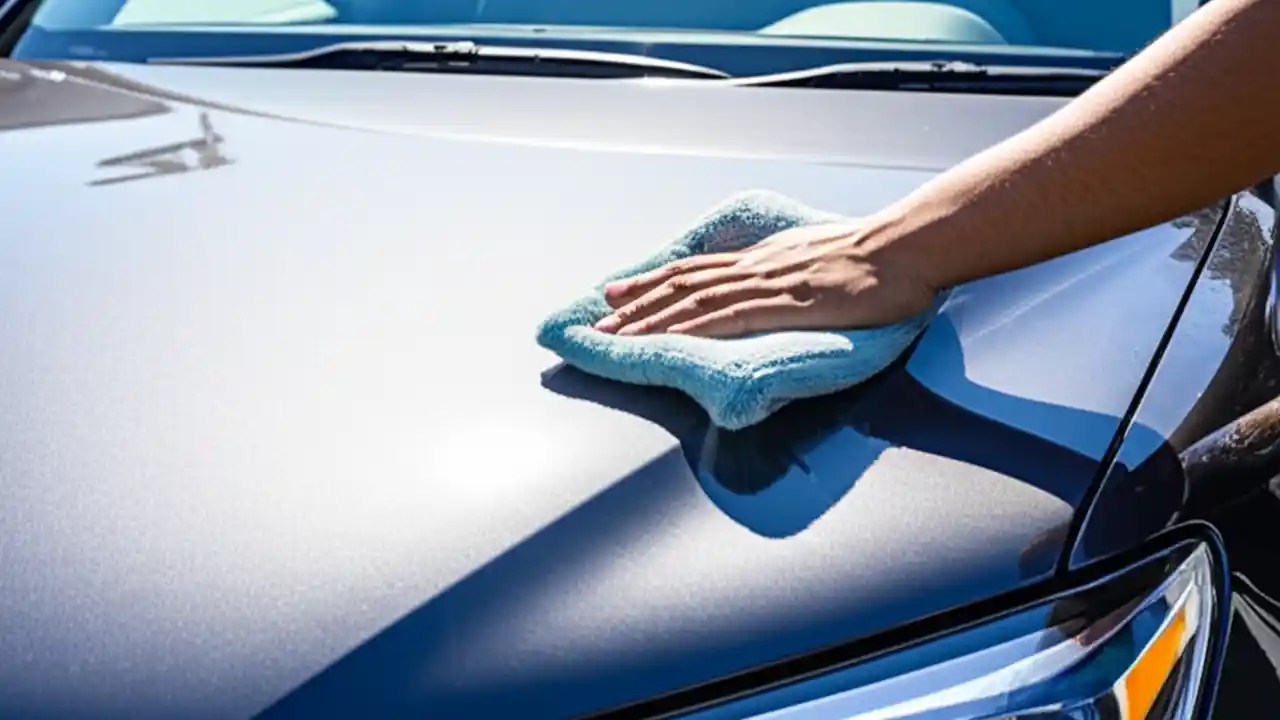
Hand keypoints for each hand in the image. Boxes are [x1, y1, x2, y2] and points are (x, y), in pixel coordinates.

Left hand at [594, 222, 935, 337]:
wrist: (905, 246)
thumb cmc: (875, 256)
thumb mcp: (819, 256)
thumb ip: (790, 271)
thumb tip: (776, 287)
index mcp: (763, 258)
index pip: (695, 271)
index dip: (652, 282)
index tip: (618, 294)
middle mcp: (755, 267)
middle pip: (682, 285)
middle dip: (637, 305)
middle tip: (599, 321)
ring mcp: (767, 284)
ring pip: (694, 301)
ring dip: (651, 320)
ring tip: (616, 336)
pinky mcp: (785, 303)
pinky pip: (728, 317)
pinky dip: (691, 327)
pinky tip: (668, 338)